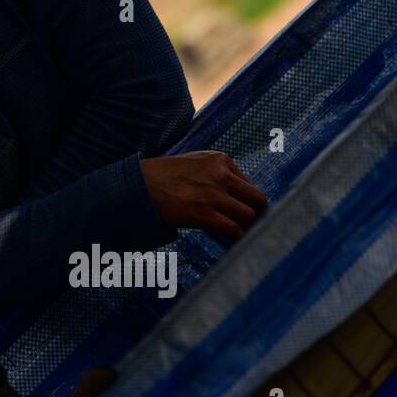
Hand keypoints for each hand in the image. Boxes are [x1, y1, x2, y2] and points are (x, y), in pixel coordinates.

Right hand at [138, 150, 266, 240]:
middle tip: (251, 223)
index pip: (250, 184)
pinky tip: (228, 236)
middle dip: (258, 213)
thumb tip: (240, 193)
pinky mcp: (203, 214)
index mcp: (220, 160)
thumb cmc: (165, 175)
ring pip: (248, 215)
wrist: (139, 186)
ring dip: (246, 227)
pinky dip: (235, 236)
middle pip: (257, 199)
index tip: (245, 210)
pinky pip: (233, 229)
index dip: (249, 200)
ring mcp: (212, 195)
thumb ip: (218, 171)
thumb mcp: (195, 162)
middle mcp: (220, 175)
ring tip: (238, 231)